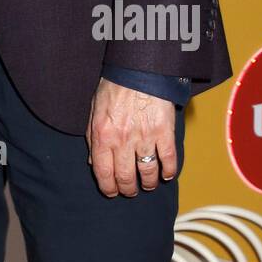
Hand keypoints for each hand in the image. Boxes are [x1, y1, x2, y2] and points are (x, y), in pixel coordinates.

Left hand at [85, 78, 176, 196]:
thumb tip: (93, 163)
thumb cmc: (114, 88)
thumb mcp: (94, 111)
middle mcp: (123, 140)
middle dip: (127, 189)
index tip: (112, 192)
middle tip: (130, 191)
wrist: (138, 69)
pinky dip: (169, 172)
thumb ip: (93, 138)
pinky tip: (166, 175)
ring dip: (147, 183)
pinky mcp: (164, 132)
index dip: (108, 187)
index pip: (103, 172)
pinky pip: (168, 160)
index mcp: (103, 135)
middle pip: (125, 177)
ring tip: (147, 184)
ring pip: (147, 172)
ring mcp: (145, 137)